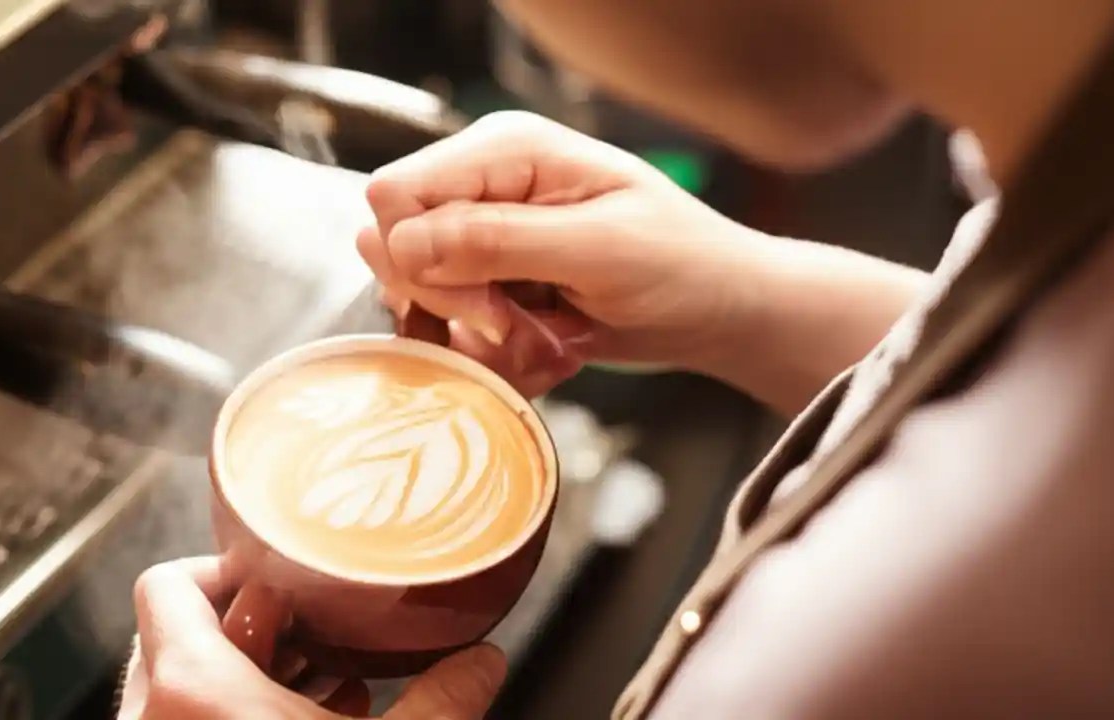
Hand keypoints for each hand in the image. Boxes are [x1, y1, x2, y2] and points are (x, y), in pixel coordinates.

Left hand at [119, 557, 506, 719]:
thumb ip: (443, 703)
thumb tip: (484, 663)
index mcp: (190, 687)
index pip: (165, 585)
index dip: (221, 569)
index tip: (277, 583)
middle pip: (171, 632)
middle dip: (243, 627)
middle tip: (305, 630)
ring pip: (174, 686)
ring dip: (239, 675)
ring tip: (312, 683)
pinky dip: (229, 716)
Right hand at [358, 111, 767, 396]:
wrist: (717, 309)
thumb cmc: (682, 264)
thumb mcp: (600, 250)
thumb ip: (500, 241)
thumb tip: (407, 244)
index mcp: (507, 150)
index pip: (397, 197)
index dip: (423, 261)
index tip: (491, 306)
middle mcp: (484, 185)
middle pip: (396, 249)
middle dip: (455, 306)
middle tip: (521, 327)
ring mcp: (483, 236)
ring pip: (419, 298)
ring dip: (479, 339)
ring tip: (546, 342)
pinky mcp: (490, 282)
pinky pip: (450, 328)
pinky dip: (492, 355)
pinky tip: (545, 352)